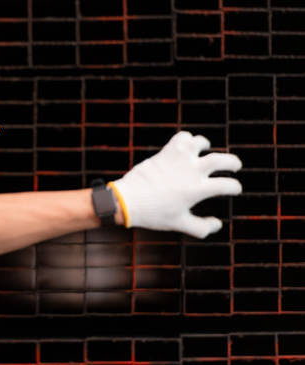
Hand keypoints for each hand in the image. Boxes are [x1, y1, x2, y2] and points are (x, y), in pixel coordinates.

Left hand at [109, 131, 241, 238]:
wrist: (129, 200)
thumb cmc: (154, 213)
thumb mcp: (180, 224)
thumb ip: (202, 227)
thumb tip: (218, 224)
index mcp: (198, 190)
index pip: (227, 185)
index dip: (235, 187)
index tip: (234, 189)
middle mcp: (192, 171)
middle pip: (222, 159)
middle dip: (233, 162)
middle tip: (235, 165)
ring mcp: (179, 159)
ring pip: (200, 142)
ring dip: (207, 146)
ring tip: (206, 149)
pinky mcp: (166, 151)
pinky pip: (182, 137)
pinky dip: (187, 138)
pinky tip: (186, 145)